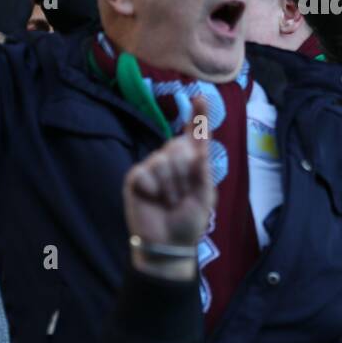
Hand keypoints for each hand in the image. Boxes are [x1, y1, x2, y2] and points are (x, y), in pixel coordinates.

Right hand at [123, 95, 214, 280]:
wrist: (168, 244)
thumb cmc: (189, 221)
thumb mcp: (205, 196)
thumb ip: (203, 172)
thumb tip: (198, 151)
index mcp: (192, 162)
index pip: (195, 135)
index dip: (198, 116)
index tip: (201, 97)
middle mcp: (171, 159)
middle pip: (179, 147)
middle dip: (185, 174)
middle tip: (181, 197)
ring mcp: (152, 167)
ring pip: (163, 160)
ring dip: (171, 187)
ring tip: (169, 202)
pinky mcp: (136, 177)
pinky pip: (147, 172)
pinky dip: (154, 189)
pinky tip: (153, 200)